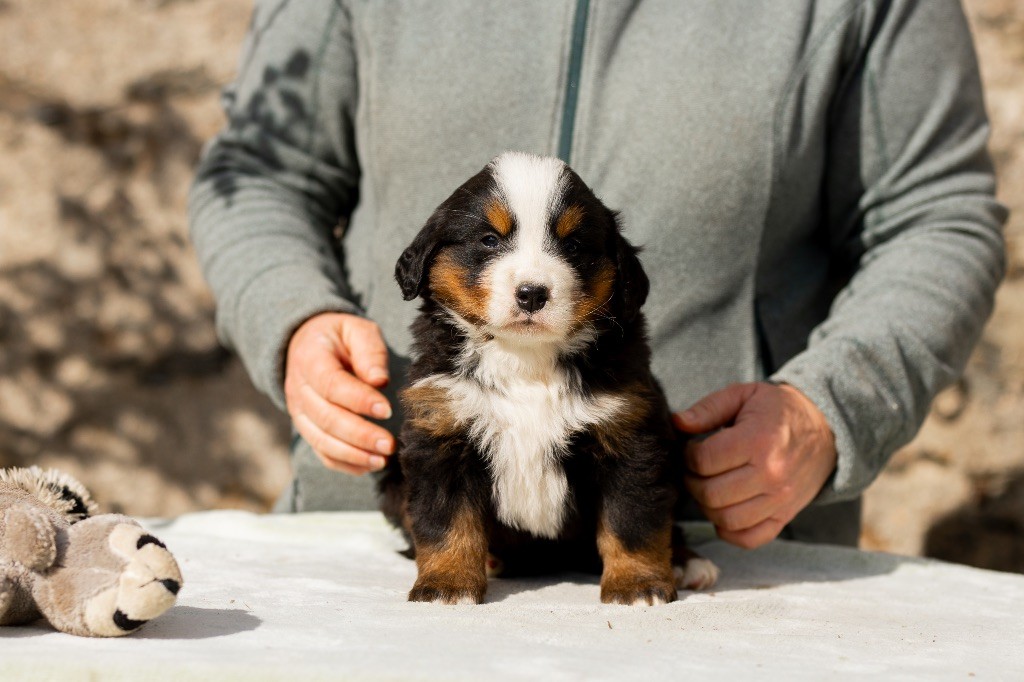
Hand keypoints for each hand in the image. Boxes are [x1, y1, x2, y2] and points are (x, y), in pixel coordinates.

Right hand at [284, 312, 394, 475]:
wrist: (309, 344)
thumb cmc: (341, 338)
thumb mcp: (357, 330)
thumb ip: (369, 351)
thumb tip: (379, 381)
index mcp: (310, 358)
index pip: (331, 384)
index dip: (358, 400)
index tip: (386, 410)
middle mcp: (298, 388)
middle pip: (326, 417)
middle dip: (359, 434)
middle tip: (389, 444)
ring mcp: (299, 412)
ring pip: (321, 440)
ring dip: (353, 454)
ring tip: (382, 459)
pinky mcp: (306, 428)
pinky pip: (321, 452)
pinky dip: (344, 463)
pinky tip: (368, 466)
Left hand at [673, 382, 836, 548]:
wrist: (825, 428)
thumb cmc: (777, 409)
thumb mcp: (743, 395)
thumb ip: (708, 408)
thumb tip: (677, 423)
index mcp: (758, 440)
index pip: (704, 460)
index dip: (687, 455)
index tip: (692, 449)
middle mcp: (771, 474)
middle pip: (710, 493)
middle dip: (692, 481)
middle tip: (695, 470)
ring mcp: (780, 499)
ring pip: (726, 519)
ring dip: (707, 506)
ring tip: (708, 487)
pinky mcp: (786, 516)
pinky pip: (750, 539)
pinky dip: (729, 531)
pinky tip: (723, 511)